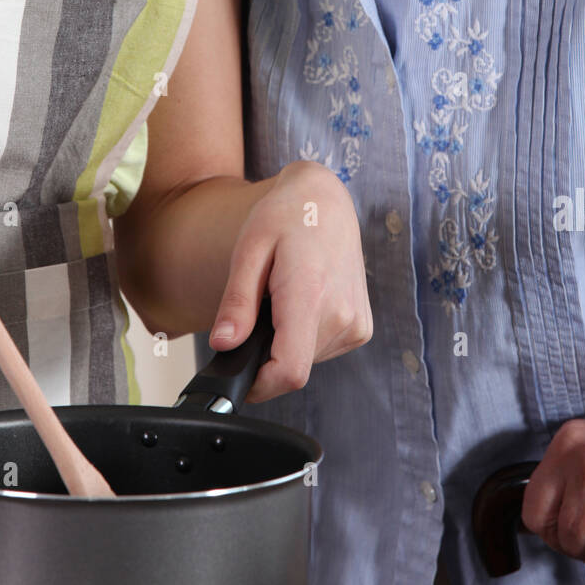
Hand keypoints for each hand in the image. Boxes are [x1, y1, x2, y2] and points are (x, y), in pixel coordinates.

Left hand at [208, 159, 371, 400]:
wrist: (325, 200)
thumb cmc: (286, 216)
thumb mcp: (249, 251)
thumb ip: (237, 303)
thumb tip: (223, 344)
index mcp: (311, 295)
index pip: (289, 371)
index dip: (259, 384)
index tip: (239, 372)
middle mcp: (342, 314)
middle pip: (294, 369)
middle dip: (267, 352)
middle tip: (261, 308)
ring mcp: (356, 323)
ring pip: (307, 361)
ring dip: (287, 343)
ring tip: (284, 298)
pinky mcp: (361, 327)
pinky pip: (323, 350)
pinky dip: (305, 336)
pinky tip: (304, 302)